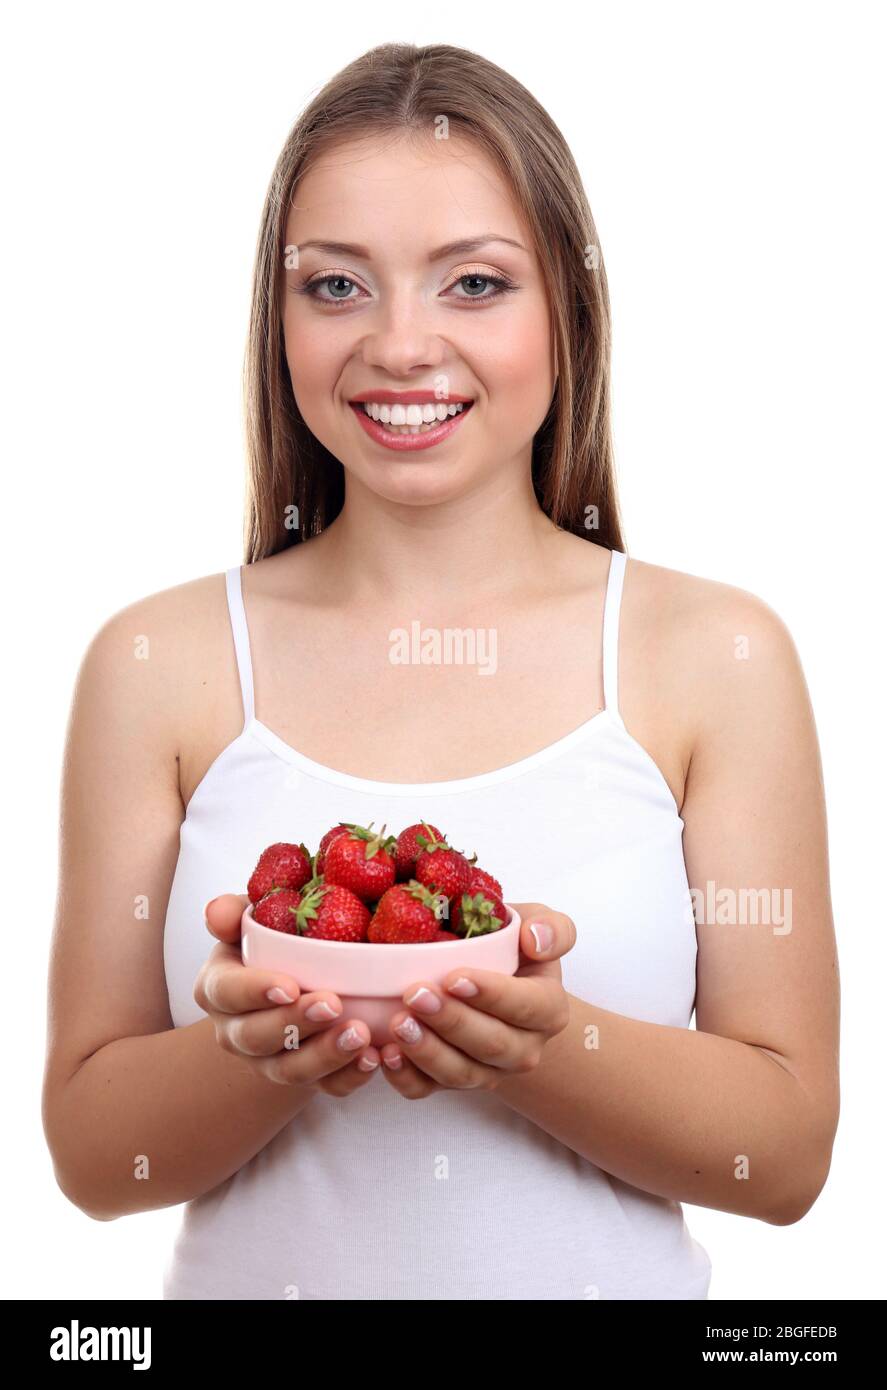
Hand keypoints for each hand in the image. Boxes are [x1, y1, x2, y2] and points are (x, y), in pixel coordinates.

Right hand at [194, 893, 381, 1095]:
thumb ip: (234, 913)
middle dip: (295, 1024)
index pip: (226, 992)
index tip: (289, 985)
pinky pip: (325, 1087)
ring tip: (361, 1035)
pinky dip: (350, 1077)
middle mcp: (236, 1031)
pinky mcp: (304, 1079)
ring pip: (290, 1070)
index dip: (255, 991)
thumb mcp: (251, 918)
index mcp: (218, 988)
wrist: (295, 977)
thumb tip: (217, 913)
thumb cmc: (272, 939)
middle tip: (333, 1004)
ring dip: (326, 1055)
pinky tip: (374, 1059)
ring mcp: (268, 1061)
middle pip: (257, 1037)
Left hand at [378, 904, 574, 1098]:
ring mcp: (488, 1071)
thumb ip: (552, 928)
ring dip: (427, 1051)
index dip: (491, 994)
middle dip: (451, 1021)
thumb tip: (535, 941)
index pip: (525, 1006)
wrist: (496, 986)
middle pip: (491, 1043)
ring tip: (398, 1024)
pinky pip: (428, 1090)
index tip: (454, 977)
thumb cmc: (514, 948)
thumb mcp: (538, 925)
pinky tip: (386, 1054)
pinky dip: (406, 1077)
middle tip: (415, 994)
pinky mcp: (452, 1083)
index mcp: (548, 1009)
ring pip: (461, 1073)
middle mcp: (523, 1048)